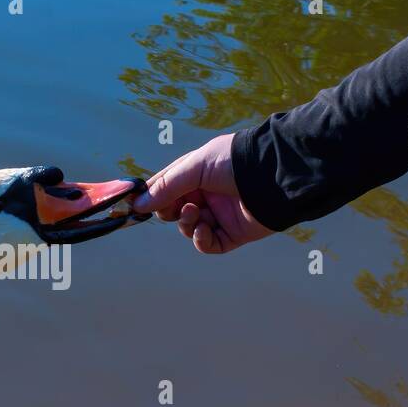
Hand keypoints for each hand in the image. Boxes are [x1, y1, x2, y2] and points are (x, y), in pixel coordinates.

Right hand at [130, 134, 273, 253]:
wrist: (273, 175)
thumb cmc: (234, 162)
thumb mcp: (194, 167)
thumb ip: (166, 186)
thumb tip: (138, 204)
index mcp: (196, 174)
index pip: (165, 188)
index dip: (151, 197)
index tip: (134, 206)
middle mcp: (206, 195)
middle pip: (174, 211)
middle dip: (169, 211)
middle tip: (173, 209)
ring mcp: (219, 215)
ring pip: (189, 228)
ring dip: (186, 223)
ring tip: (195, 213)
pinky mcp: (232, 234)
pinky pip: (208, 244)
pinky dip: (201, 240)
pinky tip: (204, 229)